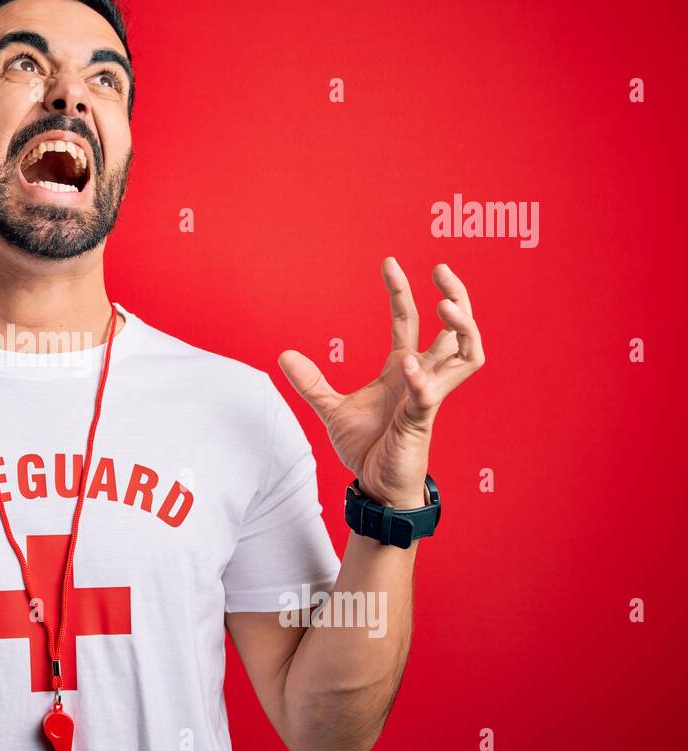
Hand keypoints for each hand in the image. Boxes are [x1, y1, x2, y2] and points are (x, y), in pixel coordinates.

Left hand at [276, 258, 485, 508]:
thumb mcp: (332, 409)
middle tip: (442, 268)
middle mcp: (422, 377)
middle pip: (455, 329)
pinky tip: (408, 364)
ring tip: (446, 305)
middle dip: (456, 297)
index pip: (409, 320)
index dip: (401, 291)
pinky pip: (431, 395)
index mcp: (402, 369)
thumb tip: (283, 355)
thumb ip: (312, 383)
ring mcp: (427, 398)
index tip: (389, 262)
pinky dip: (422, 379)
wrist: (375, 488)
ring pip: (467, 356)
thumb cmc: (366, 447)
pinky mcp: (421, 422)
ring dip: (462, 328)